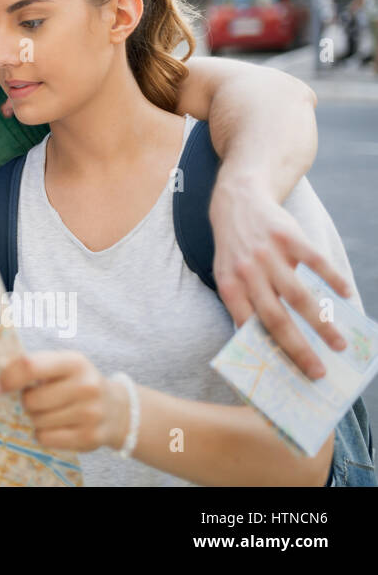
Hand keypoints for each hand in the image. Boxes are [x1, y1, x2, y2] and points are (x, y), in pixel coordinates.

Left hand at [0, 351, 128, 451]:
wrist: (117, 409)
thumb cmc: (77, 383)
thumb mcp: (63, 365)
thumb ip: (35, 366)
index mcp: (74, 362)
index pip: (30, 366)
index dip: (9, 377)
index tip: (0, 386)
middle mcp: (86, 386)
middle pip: (31, 400)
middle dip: (27, 401)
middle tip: (37, 400)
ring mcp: (90, 413)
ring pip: (37, 421)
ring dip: (36, 419)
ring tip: (50, 412)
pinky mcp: (89, 437)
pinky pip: (46, 438)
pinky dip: (43, 434)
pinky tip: (56, 426)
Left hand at [210, 176, 350, 379]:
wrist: (237, 200)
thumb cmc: (235, 248)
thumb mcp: (227, 274)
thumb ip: (243, 303)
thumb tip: (267, 344)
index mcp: (229, 286)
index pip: (250, 326)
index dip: (268, 350)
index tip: (287, 373)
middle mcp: (247, 272)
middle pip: (276, 318)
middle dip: (299, 348)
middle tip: (319, 372)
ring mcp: (268, 253)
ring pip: (299, 296)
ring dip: (322, 323)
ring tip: (339, 344)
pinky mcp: (288, 236)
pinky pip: (316, 262)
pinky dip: (333, 280)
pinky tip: (346, 296)